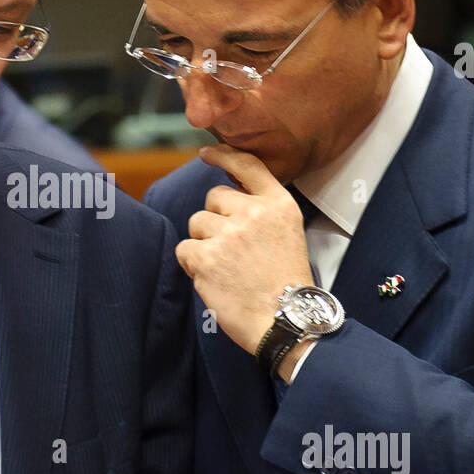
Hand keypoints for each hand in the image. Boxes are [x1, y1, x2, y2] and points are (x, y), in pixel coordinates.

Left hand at [177, 143, 314, 355]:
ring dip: (204, 243)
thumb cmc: (285, 283)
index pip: (248, 166)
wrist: (287, 320)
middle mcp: (253, 213)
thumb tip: (225, 192)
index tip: (207, 154)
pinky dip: (193, 264)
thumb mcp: (288, 233)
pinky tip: (215, 278)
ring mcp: (229, 234)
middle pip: (213, 197)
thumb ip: (261, 211)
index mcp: (278, 205)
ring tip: (227, 267)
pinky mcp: (206, 258)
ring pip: (197, 223)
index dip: (224, 156)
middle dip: (216, 220)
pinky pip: (185, 249)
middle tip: (234, 249)